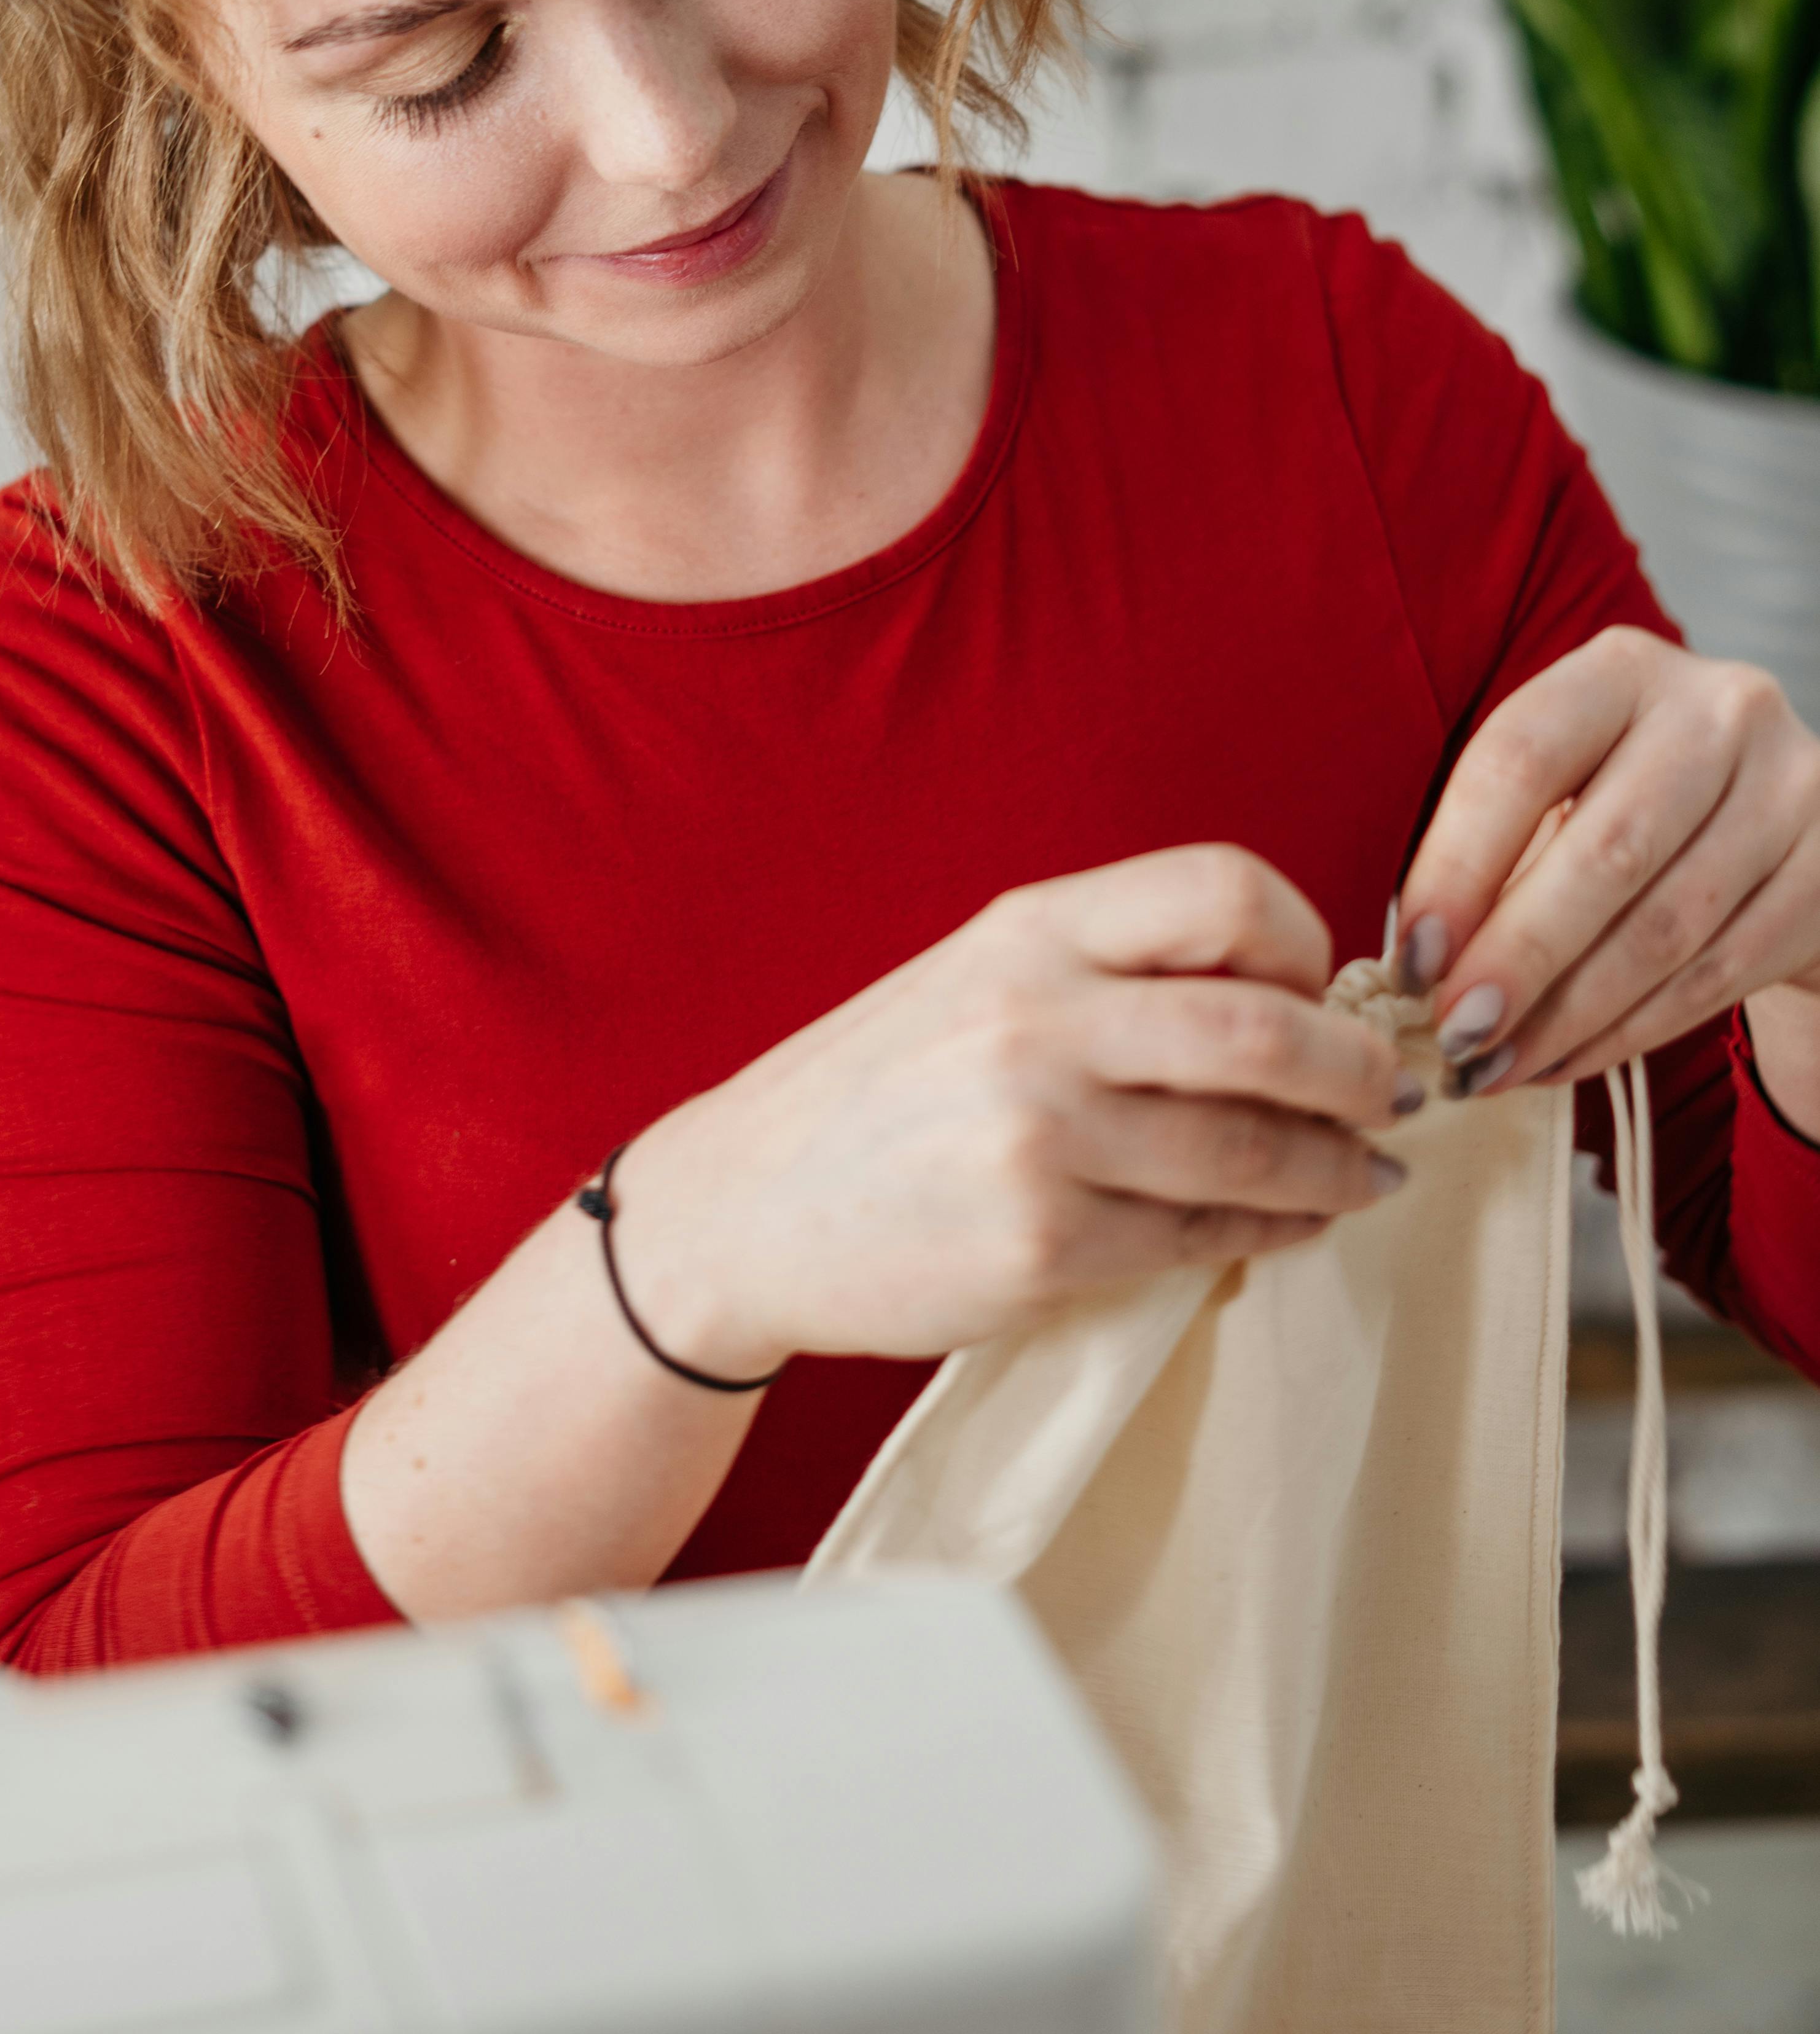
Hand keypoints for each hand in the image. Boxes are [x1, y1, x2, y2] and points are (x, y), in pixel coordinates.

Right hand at [617, 846, 1418, 1377]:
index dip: (1303, 940)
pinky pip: (1196, 1237)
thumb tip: (1288, 999)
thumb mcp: (980, 979)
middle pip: (1262, 1029)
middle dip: (1357, 1072)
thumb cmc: (878, 1089)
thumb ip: (1110, 971)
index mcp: (1031, 931)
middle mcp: (1037, 1019)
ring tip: (1366, 1174)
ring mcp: (1038, 1137)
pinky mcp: (1040, 1245)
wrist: (743, 1206)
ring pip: (1250, 1149)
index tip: (1321, 988)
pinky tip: (1285, 1225)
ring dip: (1336, 1167)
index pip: (1222, 890)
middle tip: (1391, 1094)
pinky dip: (1264, 1231)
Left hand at [1395, 626, 1819, 1099]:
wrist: (1771, 823)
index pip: (1521, 759)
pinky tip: (1562, 1062)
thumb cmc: (1626, 801)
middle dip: (1518, 958)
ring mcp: (1790, 792)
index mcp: (1621, 670)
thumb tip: (1418, 965)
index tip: (1412, 958)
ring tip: (1493, 1065)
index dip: (1457, 866)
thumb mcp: (1562, 785)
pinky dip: (1629, 1032)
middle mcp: (1718, 714)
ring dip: (1567, 1015)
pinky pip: (1718, 975)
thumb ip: (1494, 853)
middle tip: (1453, 1032)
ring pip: (1666, 929)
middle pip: (1605, 851)